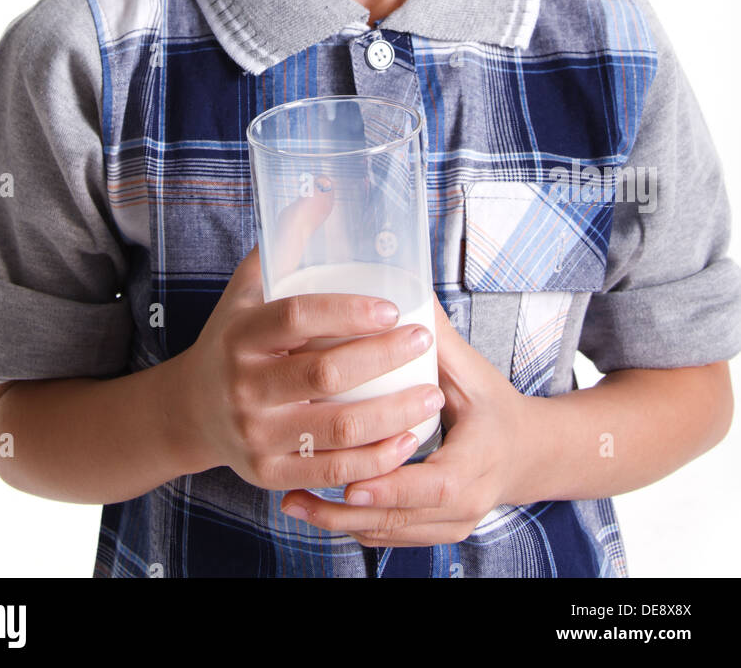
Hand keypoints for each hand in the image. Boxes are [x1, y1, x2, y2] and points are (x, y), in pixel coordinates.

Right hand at [177, 240, 446, 490]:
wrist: (190, 411)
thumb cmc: (234, 338)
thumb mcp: (248, 289)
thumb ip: (285, 242)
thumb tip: (326, 195)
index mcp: (240, 334)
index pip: (297, 316)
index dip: (347, 311)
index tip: (392, 307)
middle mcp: (243, 386)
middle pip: (324, 374)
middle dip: (384, 358)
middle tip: (423, 341)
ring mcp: (255, 435)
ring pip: (337, 429)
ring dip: (393, 415)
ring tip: (431, 396)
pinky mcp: (268, 475)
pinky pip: (331, 472)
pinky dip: (375, 461)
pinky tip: (407, 441)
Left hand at [280, 293, 537, 544]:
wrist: (528, 452)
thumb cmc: (493, 405)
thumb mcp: (471, 370)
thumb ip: (437, 335)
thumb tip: (402, 282)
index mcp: (477, 460)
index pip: (435, 485)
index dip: (390, 486)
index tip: (348, 481)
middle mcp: (468, 503)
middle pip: (401, 519)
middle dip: (345, 512)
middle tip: (296, 494)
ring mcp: (453, 525)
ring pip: (390, 534)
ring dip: (340, 523)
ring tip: (293, 503)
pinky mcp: (438, 533)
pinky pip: (391, 539)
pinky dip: (354, 526)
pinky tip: (316, 510)